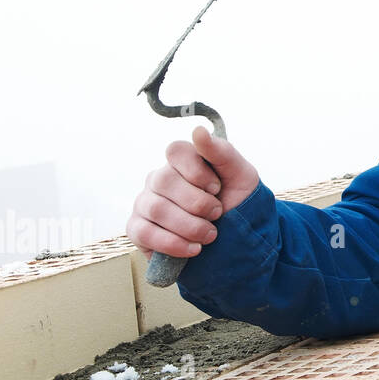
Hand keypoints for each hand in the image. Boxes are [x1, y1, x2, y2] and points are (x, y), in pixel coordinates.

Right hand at [126, 125, 260, 261]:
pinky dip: (174, 243)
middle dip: (198, 202)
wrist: (236, 240)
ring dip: (190, 225)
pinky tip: (194, 249)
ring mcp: (145, 203)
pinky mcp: (137, 229)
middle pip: (165, 180)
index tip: (217, 187)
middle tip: (218, 213)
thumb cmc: (237, 202)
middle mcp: (159, 179)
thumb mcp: (241, 175)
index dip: (197, 170)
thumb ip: (221, 152)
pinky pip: (144, 233)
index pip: (175, 151)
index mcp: (182, 161)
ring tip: (210, 235)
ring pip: (157, 208)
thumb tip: (198, 130)